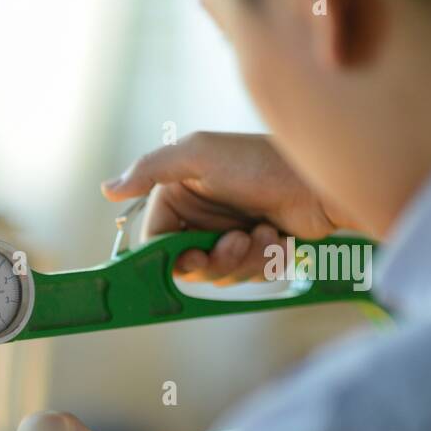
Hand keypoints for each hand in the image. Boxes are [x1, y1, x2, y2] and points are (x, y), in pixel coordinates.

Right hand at [101, 132, 355, 284]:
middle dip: (214, 260)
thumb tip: (106, 189)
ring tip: (264, 233)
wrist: (324, 181)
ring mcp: (228, 234)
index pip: (156, 242)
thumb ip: (151, 169)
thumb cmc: (263, 161)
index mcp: (179, 195)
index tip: (192, 256)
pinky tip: (279, 237)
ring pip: (218, 276)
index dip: (171, 256)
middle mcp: (200, 217)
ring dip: (243, 261)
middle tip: (237, 242)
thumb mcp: (200, 155)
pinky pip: (247, 276)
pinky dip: (264, 262)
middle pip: (187, 266)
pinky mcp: (256, 251)